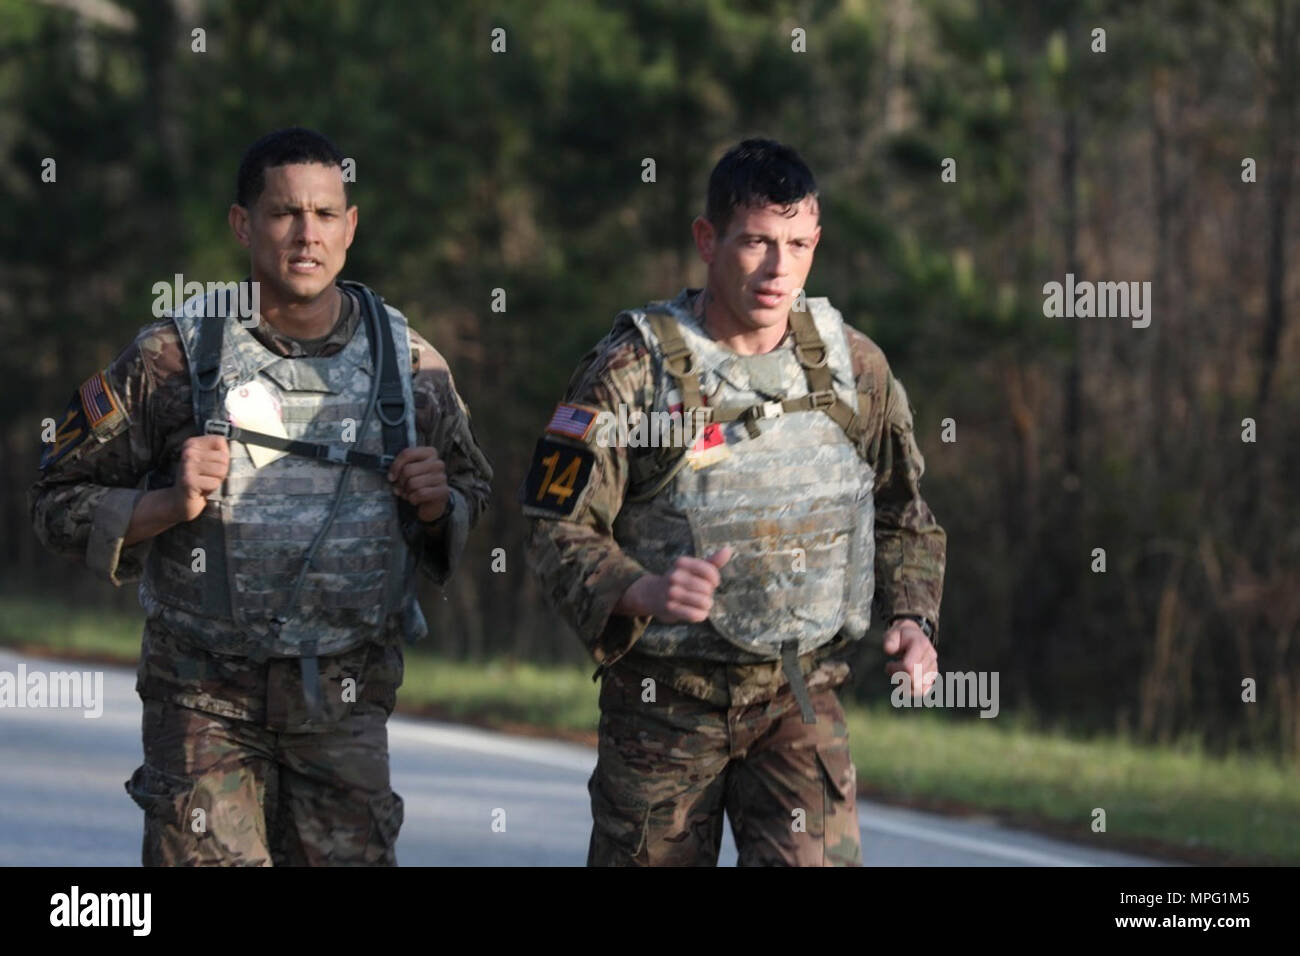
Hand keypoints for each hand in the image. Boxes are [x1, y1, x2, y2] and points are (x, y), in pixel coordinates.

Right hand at [172, 435, 229, 521]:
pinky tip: (202, 490)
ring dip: (217, 480)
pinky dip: (212, 489)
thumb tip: (236, 448)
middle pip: (223, 457)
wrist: (180, 500)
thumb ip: (220, 452)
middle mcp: (188, 452)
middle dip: (221, 470)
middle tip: (208, 477)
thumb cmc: (199, 479)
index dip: (223, 455)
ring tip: (205, 482)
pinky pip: (214, 483)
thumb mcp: (208, 460)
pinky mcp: (189, 481)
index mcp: (192, 443)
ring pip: (221, 470)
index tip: (211, 464)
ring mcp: (187, 466)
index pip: (220, 441)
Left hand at [388, 446, 449, 521]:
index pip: (407, 454)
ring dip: (406, 492)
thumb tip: (392, 476)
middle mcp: (438, 463)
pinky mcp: (443, 491)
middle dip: (400, 482)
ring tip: (408, 494)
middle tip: (400, 488)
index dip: (395, 466)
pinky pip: (421, 493)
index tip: (391, 477)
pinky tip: (414, 499)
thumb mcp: (409, 470)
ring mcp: (442, 477)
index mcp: (429, 453)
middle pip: (408, 470)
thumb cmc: (418, 482)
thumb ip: (401, 466)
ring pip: (413, 483)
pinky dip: (413, 499)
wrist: (431, 501)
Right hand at [617, 547, 732, 623]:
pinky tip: (698, 612)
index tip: (713, 582)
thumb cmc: (681, 580)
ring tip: (702, 604)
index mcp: (681, 563)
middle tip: (702, 594)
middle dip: (709, 593)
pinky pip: (696, 615)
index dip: (715, 579)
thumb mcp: (694, 568)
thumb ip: (712, 561)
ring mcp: (671, 593)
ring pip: (704, 602)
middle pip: (707, 588)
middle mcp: (674, 576)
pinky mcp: (670, 609)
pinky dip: (701, 615)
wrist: (654, 595)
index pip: (709, 571)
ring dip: (706, 605)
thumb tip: (728, 550)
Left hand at [883, 619, 938, 694]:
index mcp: (921, 644)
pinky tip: (904, 682)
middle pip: (914, 680)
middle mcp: (931, 656)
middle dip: (899, 678)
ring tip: (898, 675)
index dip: (895, 670)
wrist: (913, 636)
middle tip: (891, 670)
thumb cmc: (900, 636)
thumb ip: (889, 640)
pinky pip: (923, 691)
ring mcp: (933, 667)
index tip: (889, 664)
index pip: (909, 667)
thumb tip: (889, 650)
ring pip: (919, 688)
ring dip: (904, 685)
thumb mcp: (892, 633)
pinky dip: (911, 690)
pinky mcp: (932, 676)